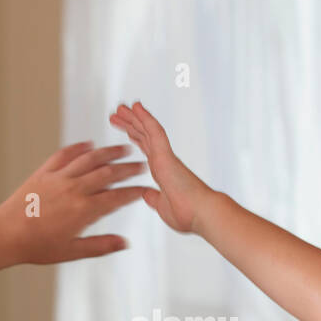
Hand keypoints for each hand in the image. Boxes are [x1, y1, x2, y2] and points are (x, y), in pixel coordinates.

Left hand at [0, 141, 149, 264]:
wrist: (5, 235)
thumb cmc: (36, 246)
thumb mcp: (72, 251)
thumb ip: (100, 245)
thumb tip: (123, 243)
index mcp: (84, 210)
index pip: (117, 197)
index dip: (134, 192)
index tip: (145, 188)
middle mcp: (74, 189)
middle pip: (108, 173)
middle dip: (128, 168)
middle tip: (141, 164)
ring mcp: (59, 178)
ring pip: (89, 159)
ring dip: (109, 152)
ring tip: (122, 148)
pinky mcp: (43, 173)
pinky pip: (64, 155)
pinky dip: (78, 148)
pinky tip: (88, 144)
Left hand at [109, 101, 212, 232]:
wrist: (202, 215)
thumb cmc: (188, 214)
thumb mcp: (162, 207)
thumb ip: (154, 198)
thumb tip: (146, 194)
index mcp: (161, 172)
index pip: (145, 147)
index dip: (134, 136)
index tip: (125, 127)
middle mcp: (163, 161)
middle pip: (143, 135)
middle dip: (130, 123)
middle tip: (118, 112)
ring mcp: (164, 156)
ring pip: (147, 129)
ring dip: (134, 116)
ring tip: (121, 106)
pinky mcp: (166, 155)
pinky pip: (154, 131)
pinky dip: (145, 118)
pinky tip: (137, 107)